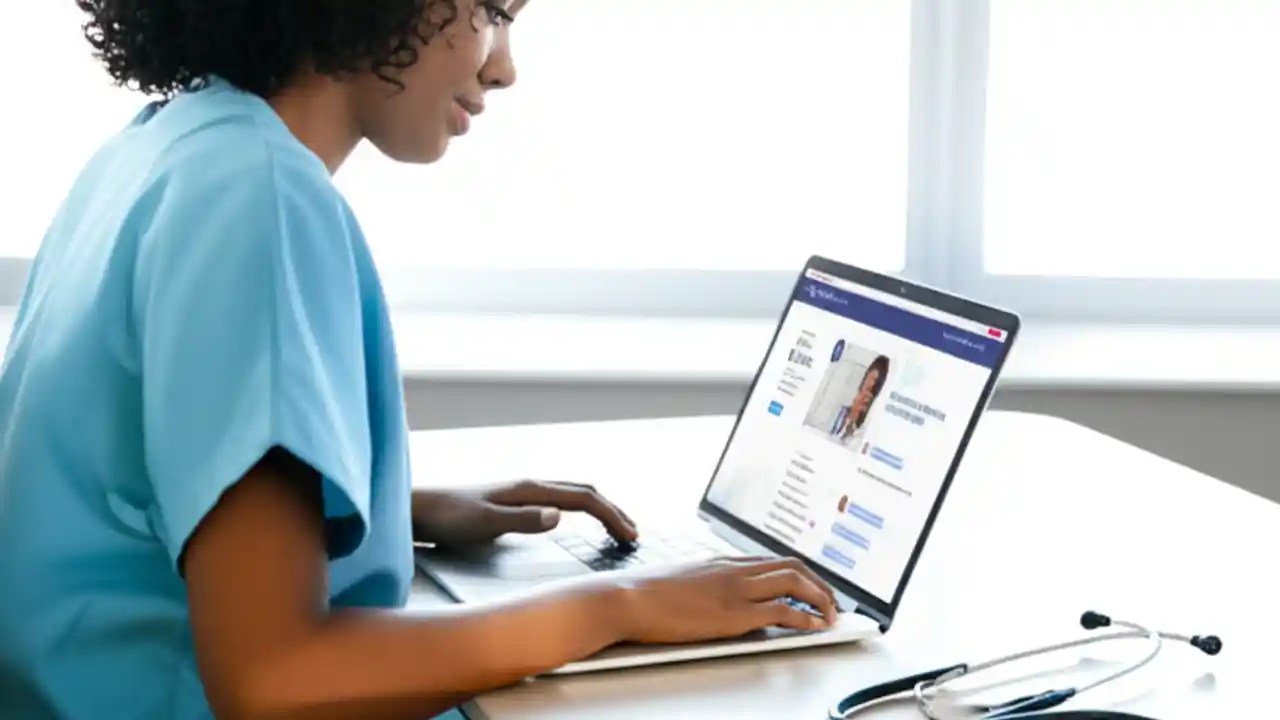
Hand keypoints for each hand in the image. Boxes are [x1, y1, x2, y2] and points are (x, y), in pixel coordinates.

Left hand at [412, 480, 637, 547]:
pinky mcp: (516, 500)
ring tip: (617, 528)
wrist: (420, 509)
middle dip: (613, 511)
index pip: (584, 499)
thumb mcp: (485, 523)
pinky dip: (582, 509)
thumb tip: (560, 516)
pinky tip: (578, 521)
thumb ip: (522, 520)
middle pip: (585, 491)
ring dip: (600, 508)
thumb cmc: (449, 518)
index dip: (611, 516)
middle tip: (633, 535)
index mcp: (530, 489)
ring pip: (574, 493)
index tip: (630, 537)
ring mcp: (524, 491)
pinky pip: (561, 499)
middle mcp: (531, 486)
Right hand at [613, 556, 838, 643]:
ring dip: (821, 598)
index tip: (810, 584)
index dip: (798, 572)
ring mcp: (736, 589)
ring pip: (795, 581)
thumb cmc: (643, 594)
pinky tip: (814, 626)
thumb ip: (703, 583)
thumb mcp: (680, 580)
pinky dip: (806, 617)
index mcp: (721, 562)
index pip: (771, 560)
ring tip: (831, 614)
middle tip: (830, 600)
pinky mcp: (734, 613)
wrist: (626, 597)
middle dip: (819, 582)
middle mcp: (734, 569)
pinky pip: (783, 610)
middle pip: (792, 565)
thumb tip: (711, 596)